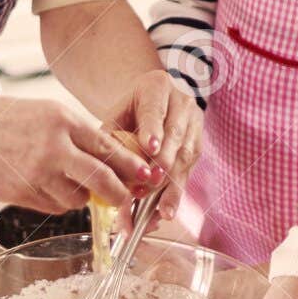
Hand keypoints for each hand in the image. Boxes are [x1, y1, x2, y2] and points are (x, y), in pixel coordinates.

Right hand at [0, 91, 158, 214]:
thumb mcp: (42, 112)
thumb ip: (73, 134)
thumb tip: (105, 159)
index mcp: (62, 120)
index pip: (110, 148)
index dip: (133, 166)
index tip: (149, 176)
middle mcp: (53, 147)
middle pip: (103, 180)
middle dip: (120, 195)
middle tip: (127, 200)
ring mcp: (36, 173)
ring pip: (77, 199)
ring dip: (80, 197)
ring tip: (66, 183)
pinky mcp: (19, 194)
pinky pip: (52, 206)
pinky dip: (57, 202)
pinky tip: (44, 188)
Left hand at [105, 70, 202, 207]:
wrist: (160, 96)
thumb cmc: (135, 107)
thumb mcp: (119, 111)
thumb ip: (111, 135)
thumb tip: (99, 168)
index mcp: (157, 88)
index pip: (155, 111)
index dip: (153, 130)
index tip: (149, 148)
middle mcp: (182, 104)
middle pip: (174, 136)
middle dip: (162, 165)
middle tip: (148, 185)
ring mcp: (194, 124)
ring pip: (185, 156)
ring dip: (172, 185)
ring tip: (161, 209)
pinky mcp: (198, 145)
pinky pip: (189, 170)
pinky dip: (176, 192)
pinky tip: (166, 210)